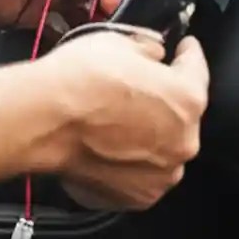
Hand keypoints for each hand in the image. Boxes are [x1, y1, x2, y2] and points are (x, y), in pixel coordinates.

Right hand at [41, 32, 208, 210]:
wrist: (42, 121)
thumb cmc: (78, 81)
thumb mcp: (119, 42)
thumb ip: (148, 49)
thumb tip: (152, 53)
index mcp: (187, 99)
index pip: (196, 69)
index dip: (187, 54)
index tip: (184, 49)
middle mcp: (183, 141)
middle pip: (182, 114)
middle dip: (164, 99)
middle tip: (137, 87)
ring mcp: (161, 174)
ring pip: (163, 147)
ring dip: (149, 134)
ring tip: (117, 119)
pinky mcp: (136, 196)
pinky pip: (141, 173)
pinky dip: (130, 161)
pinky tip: (108, 144)